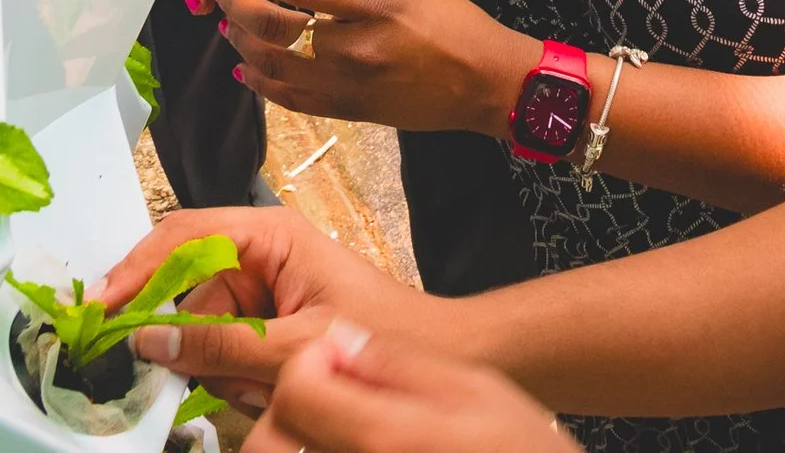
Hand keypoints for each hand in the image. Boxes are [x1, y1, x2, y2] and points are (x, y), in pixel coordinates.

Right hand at [92, 207, 431, 415]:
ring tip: (263, 382)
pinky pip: (219, 351)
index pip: (183, 235)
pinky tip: (263, 387)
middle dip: (188, 337)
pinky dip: (232, 378)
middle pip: (182, 289)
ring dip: (217, 367)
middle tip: (205, 369)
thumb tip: (149, 340)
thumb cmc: (385, 333)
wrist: (438, 358)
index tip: (99, 307)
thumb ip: (220, 345)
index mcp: (269, 235)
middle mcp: (259, 254)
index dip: (136, 269)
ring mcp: (259, 290)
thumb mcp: (295, 345)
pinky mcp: (264, 324)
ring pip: (197, 329)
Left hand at [214, 0, 540, 136]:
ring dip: (242, 41)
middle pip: (276, 29)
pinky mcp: (346, 112)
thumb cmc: (452, 22)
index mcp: (373, 8)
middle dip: (239, 5)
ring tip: (229, 21)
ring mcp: (346, 86)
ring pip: (273, 66)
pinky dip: (261, 81)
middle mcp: (353, 50)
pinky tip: (246, 65)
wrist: (483, 83)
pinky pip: (289, 99)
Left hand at [250, 317, 578, 452]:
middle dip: (288, 410)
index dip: (309, 362)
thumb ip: (399, 363)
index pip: (294, 388)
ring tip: (341, 425)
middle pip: (267, 441)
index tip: (334, 358)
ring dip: (294, 439)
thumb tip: (339, 342)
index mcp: (383, 435)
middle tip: (331, 394)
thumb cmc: (517, 451)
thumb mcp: (473, 389)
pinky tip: (348, 446)